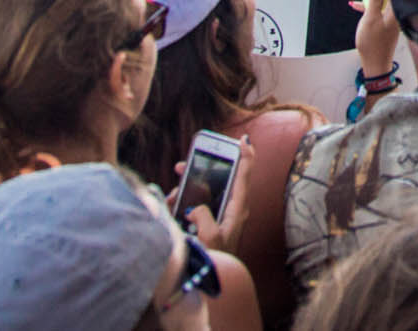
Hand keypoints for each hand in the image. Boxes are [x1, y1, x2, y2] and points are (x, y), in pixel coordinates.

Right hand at [180, 137, 254, 253]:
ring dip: (188, 189)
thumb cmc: (217, 259)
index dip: (245, 155)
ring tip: (172, 195)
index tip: (243, 139)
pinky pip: (197, 205)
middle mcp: (232, 208)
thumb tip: (194, 207)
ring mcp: (221, 214)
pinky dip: (184, 203)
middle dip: (202, 170)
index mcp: (237, 208)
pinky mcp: (211, 221)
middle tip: (183, 165)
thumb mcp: (210, 238)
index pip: (244, 176)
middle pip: (221, 179)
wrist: (216, 277)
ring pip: (206, 191)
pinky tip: (171, 207)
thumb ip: (203, 217)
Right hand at [353, 0, 401, 77]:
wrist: (376, 65)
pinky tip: (355, 5)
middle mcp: (396, 12)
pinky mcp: (386, 24)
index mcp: (395, 9)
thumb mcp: (370, 17)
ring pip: (382, 0)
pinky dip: (368, 6)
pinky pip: (378, 10)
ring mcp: (392, 18)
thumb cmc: (373, 43)